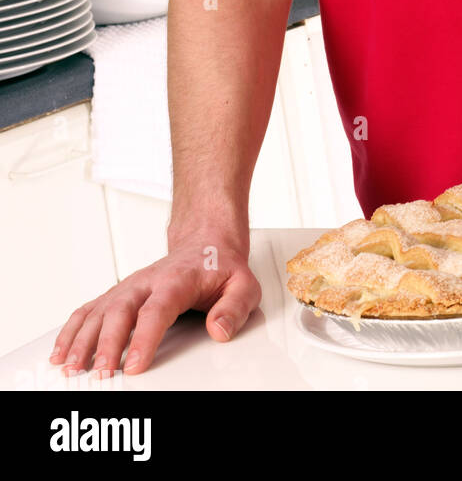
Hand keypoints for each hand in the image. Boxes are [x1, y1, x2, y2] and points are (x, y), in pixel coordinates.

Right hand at [49, 233, 259, 376]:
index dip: (144, 338)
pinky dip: (72, 330)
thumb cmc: (222, 268)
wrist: (205, 242)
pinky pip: (89, 310)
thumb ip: (235, 308)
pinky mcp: (119, 293)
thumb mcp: (243, 285)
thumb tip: (219, 330)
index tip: (136, 365)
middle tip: (101, 374)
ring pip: (99, 310)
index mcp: (177, 280)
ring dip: (82, 339)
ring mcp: (129, 286)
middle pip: (121, 311)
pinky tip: (61, 352)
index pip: (157, 309)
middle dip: (107, 344)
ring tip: (71, 368)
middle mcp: (148, 281)